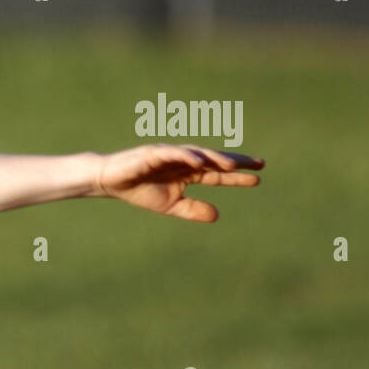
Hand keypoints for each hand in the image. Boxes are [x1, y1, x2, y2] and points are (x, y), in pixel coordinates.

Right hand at [94, 143, 263, 221]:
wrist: (110, 181)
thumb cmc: (139, 190)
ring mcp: (170, 154)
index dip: (236, 175)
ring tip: (232, 164)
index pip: (216, 172)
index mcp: (188, 172)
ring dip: (215, 158)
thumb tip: (217, 216)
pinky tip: (199, 161)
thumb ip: (191, 209)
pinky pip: (173, 153)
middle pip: (214, 159)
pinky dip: (186, 156)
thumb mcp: (169, 205)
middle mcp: (183, 160)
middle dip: (235, 160)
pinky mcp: (154, 153)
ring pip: (198, 154)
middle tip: (259, 164)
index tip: (258, 177)